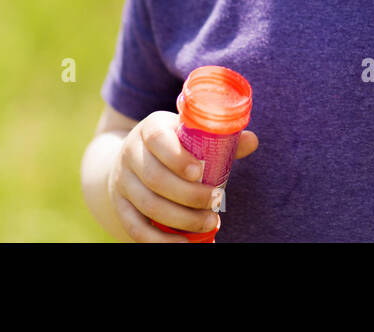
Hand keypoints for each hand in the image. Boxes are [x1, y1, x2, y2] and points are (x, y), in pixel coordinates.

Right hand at [106, 110, 258, 242]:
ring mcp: (123, 182)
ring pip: (149, 205)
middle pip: (156, 179)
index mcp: (150, 129)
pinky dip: (161, 241)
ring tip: (210, 222)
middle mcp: (131, 154)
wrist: (131, 157)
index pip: (159, 140)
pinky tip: (185, 244)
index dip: (178, 158)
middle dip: (189, 195)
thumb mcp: (187, 133)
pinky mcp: (121, 206)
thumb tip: (252, 141)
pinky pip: (137, 228)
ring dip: (182, 219)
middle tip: (216, 203)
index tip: (201, 172)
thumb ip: (218, 139)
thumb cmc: (172, 144)